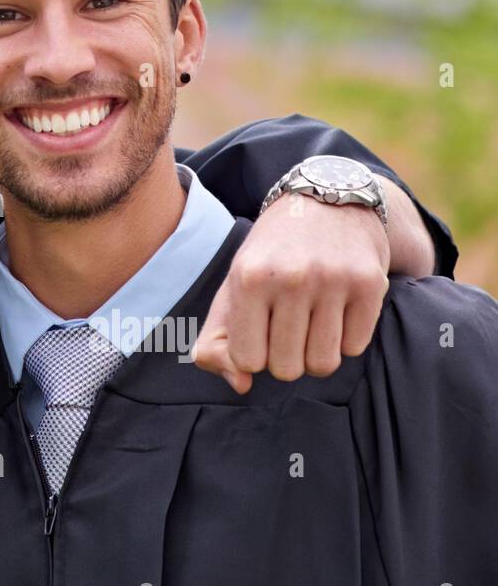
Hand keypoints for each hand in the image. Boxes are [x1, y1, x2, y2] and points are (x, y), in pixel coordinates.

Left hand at [191, 192, 390, 393]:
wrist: (326, 200)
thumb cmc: (271, 254)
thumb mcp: (232, 285)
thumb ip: (217, 339)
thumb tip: (240, 385)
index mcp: (248, 278)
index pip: (248, 360)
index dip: (252, 355)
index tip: (258, 333)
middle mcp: (291, 277)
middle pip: (287, 368)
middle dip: (285, 358)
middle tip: (287, 329)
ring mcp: (333, 280)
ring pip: (323, 364)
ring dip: (315, 353)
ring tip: (311, 323)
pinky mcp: (369, 284)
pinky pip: (355, 348)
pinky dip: (344, 339)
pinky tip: (336, 310)